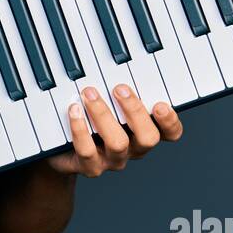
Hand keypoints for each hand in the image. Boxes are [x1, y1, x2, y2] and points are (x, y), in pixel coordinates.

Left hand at [45, 84, 182, 177]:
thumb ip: (120, 91)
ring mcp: (112, 160)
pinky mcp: (89, 166)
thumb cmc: (92, 120)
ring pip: (117, 143)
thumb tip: (120, 66)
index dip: (170, 122)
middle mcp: (133, 148)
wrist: (62, 149)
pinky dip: (80, 128)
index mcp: (144, 132)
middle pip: (148, 138)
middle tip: (119, 88)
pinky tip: (74, 110)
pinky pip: (87, 151)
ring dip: (104, 114)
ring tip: (89, 93)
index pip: (170, 133)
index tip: (160, 104)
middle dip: (135, 111)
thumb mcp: (109, 103)